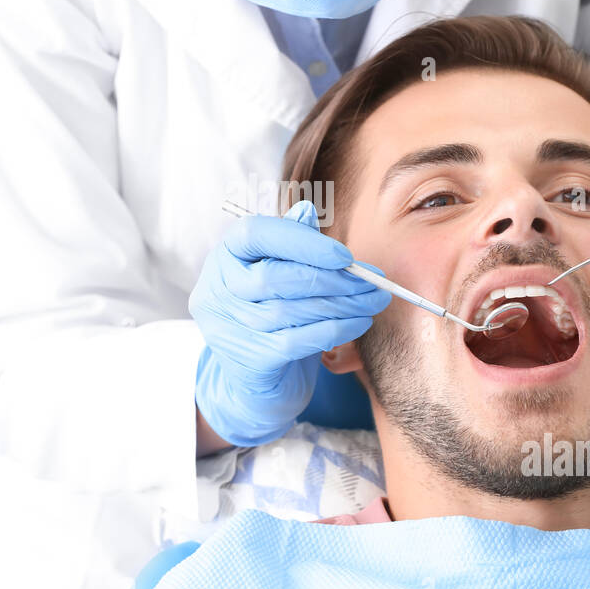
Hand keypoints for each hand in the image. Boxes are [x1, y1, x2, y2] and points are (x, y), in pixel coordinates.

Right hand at [189, 200, 389, 446]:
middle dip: (332, 279)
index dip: (301, 241)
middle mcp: (216, 289)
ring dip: (342, 305)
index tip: (345, 255)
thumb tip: (305, 210)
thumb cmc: (273, 312)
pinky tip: (358, 323)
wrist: (256, 378)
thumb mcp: (280, 272)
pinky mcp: (247, 360)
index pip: (255, 235)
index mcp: (225, 255)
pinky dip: (334, 330)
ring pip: (289, 311)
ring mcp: (227, 327)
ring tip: (373, 302)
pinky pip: (296, 341)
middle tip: (372, 282)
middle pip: (274, 277)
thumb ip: (291, 241)